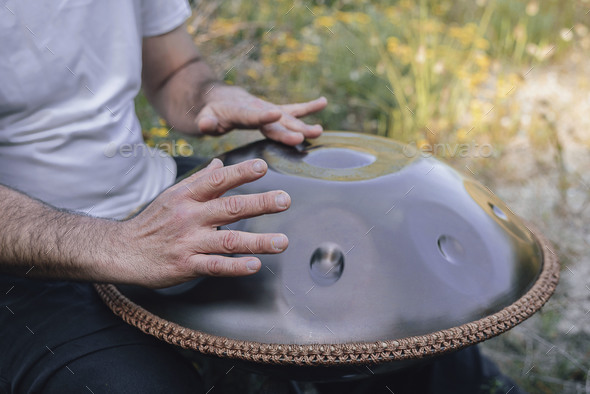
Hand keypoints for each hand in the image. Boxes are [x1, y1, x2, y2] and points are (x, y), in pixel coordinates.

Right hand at [116, 158, 289, 287]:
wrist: (123, 251)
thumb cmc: (153, 222)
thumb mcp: (173, 195)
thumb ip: (200, 181)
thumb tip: (220, 164)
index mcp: (186, 196)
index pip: (216, 180)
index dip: (240, 173)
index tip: (263, 166)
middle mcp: (189, 217)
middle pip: (229, 207)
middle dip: (260, 203)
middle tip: (285, 200)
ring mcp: (188, 242)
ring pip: (228, 240)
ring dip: (258, 241)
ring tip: (282, 242)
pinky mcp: (186, 265)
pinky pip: (215, 266)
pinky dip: (235, 266)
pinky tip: (255, 265)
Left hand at [195, 84, 326, 145]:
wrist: (220, 98)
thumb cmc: (211, 112)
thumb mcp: (204, 117)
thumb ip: (206, 122)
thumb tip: (207, 124)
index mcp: (240, 111)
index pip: (252, 115)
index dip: (263, 116)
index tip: (275, 115)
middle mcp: (258, 108)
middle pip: (275, 120)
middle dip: (288, 128)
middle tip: (303, 137)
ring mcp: (268, 109)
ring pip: (287, 117)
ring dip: (303, 123)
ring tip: (319, 130)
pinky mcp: (275, 111)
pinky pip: (293, 109)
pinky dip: (308, 107)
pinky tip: (323, 102)